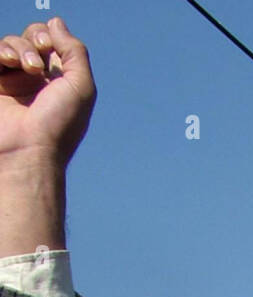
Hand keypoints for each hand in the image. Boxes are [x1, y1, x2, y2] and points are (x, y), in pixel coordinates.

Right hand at [0, 17, 94, 165]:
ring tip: (26, 67)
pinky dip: (0, 51)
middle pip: (30, 39)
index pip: (51, 43)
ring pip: (10, 45)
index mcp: (59, 82)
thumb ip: (74, 51)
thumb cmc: (59, 125)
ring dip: (18, 46)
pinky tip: (8, 62)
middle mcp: (36, 82)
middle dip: (34, 38)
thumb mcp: (81, 87)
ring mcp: (13, 84)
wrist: (29, 153)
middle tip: (39, 56)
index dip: (50, 35)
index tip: (50, 46)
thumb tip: (56, 22)